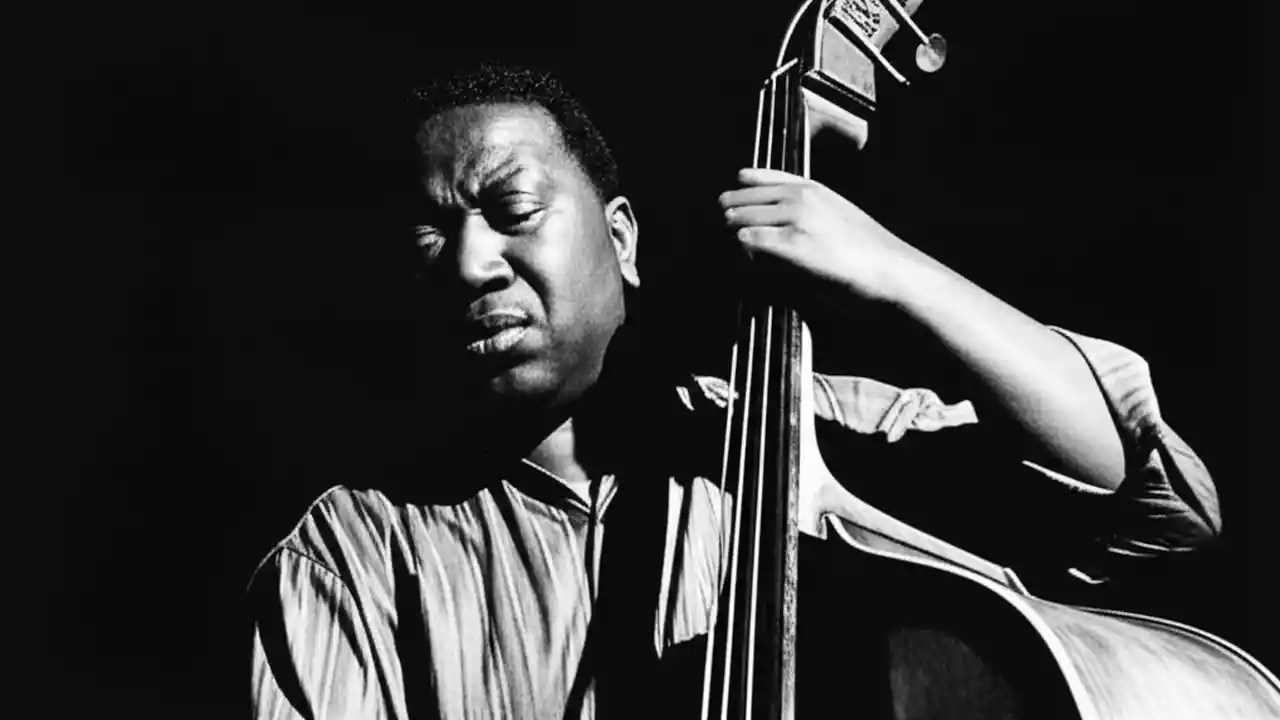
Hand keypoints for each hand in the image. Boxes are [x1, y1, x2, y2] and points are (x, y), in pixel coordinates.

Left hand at [719, 167, 916, 303]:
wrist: (895, 271)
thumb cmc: (870, 253)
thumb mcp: (838, 218)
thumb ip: (809, 215)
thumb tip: (781, 225)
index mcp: (812, 188)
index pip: (758, 176)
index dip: (741, 189)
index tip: (733, 199)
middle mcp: (800, 197)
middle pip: (740, 199)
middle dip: (728, 217)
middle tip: (722, 231)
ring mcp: (795, 219)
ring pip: (739, 220)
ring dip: (730, 236)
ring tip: (730, 250)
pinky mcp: (792, 246)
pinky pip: (748, 243)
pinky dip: (740, 255)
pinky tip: (745, 264)